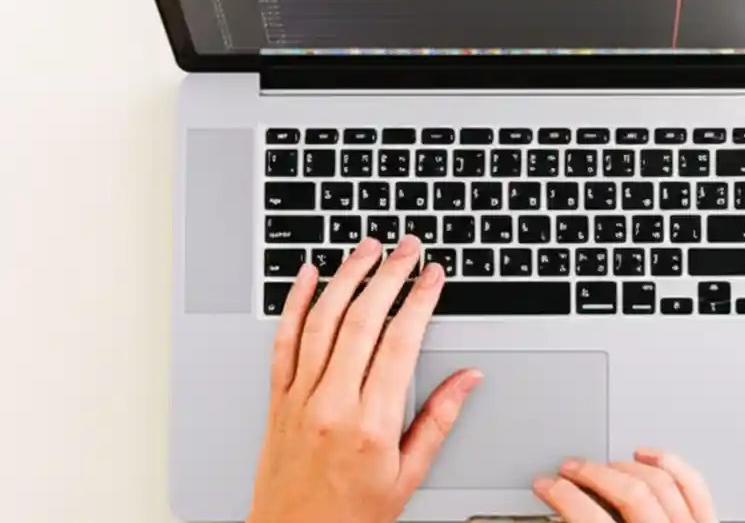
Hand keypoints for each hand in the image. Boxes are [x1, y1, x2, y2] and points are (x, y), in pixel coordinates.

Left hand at [248, 236, 482, 522]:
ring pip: (322, 321)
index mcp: (370, 424)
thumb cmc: (350, 516)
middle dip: (389, 275)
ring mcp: (299, 398)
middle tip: (408, 248)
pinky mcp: (277, 399)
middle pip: (362, 320)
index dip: (420, 301)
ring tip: (367, 249)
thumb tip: (468, 379)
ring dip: (347, 277)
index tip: (433, 275)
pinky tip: (308, 276)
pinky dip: (295, 303)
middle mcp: (331, 404)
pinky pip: (283, 341)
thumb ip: (438, 420)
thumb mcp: (408, 476)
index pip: (400, 343)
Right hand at [533, 450, 716, 522]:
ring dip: (625, 468)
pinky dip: (670, 465)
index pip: (590, 518)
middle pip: (629, 492)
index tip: (546, 484)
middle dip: (592, 474)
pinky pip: (694, 486)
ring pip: (661, 484)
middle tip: (569, 468)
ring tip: (602, 465)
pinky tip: (648, 456)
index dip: (562, 496)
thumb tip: (560, 511)